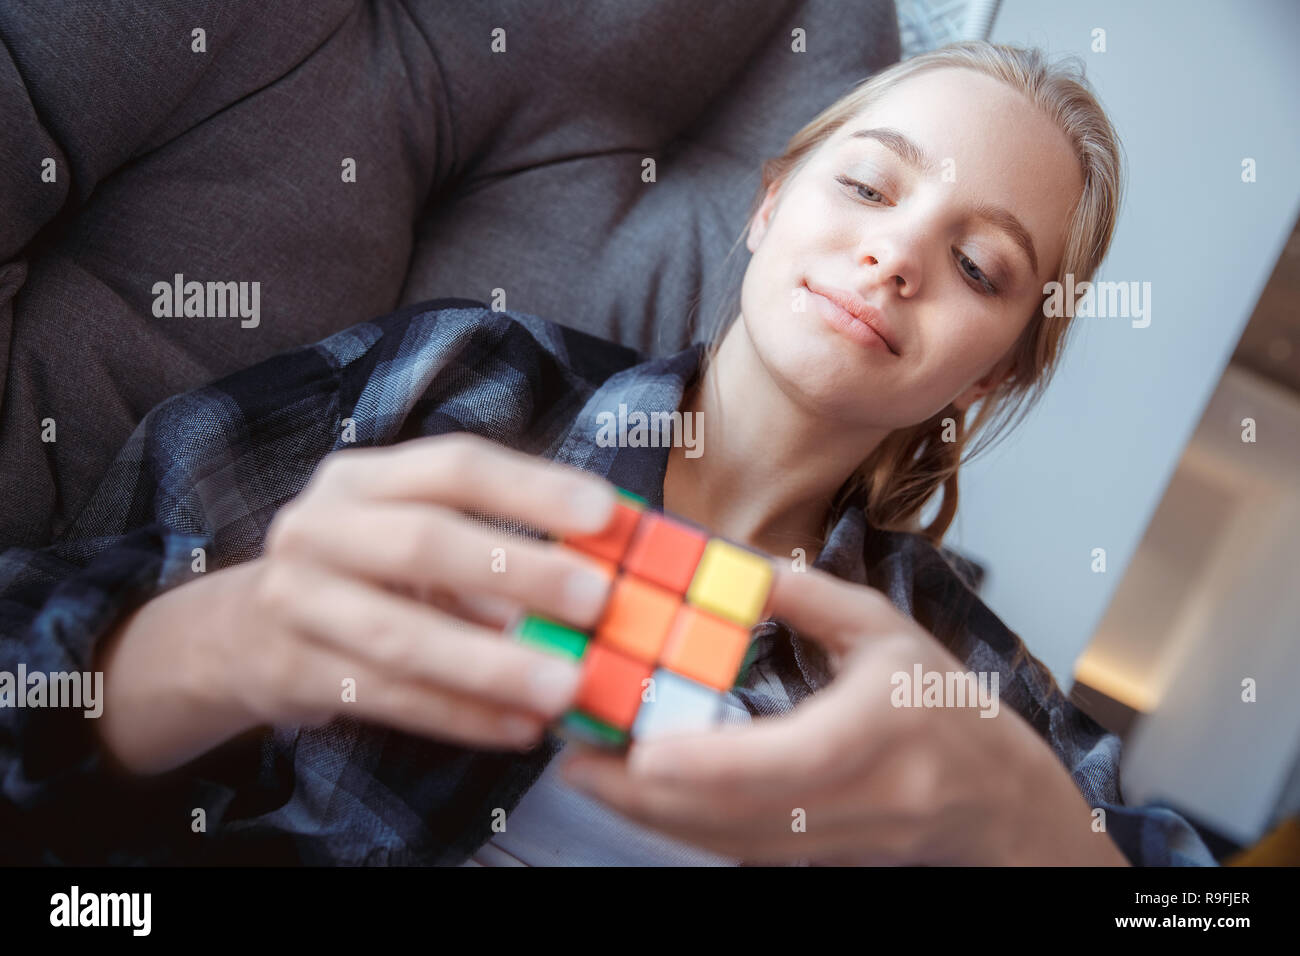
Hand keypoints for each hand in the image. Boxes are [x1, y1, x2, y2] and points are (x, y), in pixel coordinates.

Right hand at [97, 433, 618, 772]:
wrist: (241, 631)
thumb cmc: (361, 570)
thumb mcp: (406, 528)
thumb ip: (492, 536)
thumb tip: (606, 563)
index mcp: (362, 478)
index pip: (455, 466)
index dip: (532, 488)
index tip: (606, 513)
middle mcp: (320, 529)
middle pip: (423, 543)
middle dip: (516, 571)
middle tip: (596, 601)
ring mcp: (298, 603)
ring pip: (402, 637)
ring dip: (492, 664)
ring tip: (565, 686)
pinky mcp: (295, 673)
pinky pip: (391, 700)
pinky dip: (463, 718)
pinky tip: (521, 729)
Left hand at [557, 563, 1130, 865]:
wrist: (1000, 801)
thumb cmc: (945, 707)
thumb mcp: (884, 631)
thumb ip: (805, 599)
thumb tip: (731, 564)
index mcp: (880, 733)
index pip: (789, 763)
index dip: (710, 765)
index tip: (640, 750)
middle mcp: (857, 799)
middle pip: (739, 815)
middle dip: (646, 796)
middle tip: (575, 758)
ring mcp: (834, 842)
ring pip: (727, 843)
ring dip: (650, 817)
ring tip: (587, 775)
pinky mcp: (814, 860)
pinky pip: (736, 853)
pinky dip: (681, 829)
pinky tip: (638, 800)